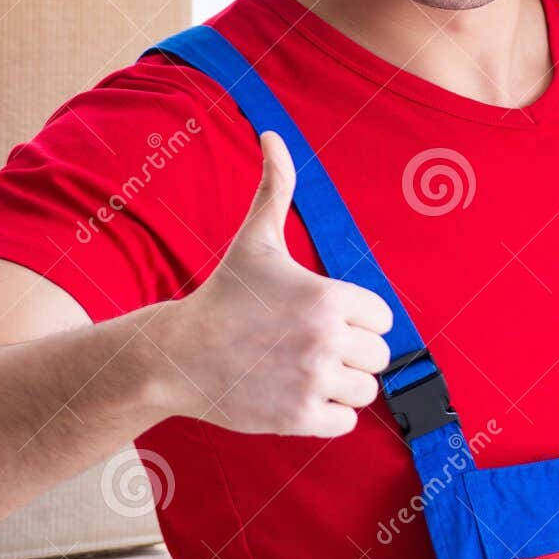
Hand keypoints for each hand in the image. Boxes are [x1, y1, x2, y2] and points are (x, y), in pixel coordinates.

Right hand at [158, 130, 393, 436]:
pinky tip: (300, 394)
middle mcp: (324, 340)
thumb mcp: (256, 239)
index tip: (324, 316)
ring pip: (365, 391)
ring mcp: (311, 382)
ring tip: (308, 369)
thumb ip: (277, 187)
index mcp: (327, 297)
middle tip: (312, 345)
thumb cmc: (224, 295)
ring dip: (343, 384)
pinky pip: (346, 422)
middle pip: (377, 356)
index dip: (357, 317)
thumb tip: (273, 135)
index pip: (382, 317)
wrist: (176, 356)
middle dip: (351, 352)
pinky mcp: (298, 418)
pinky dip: (329, 414)